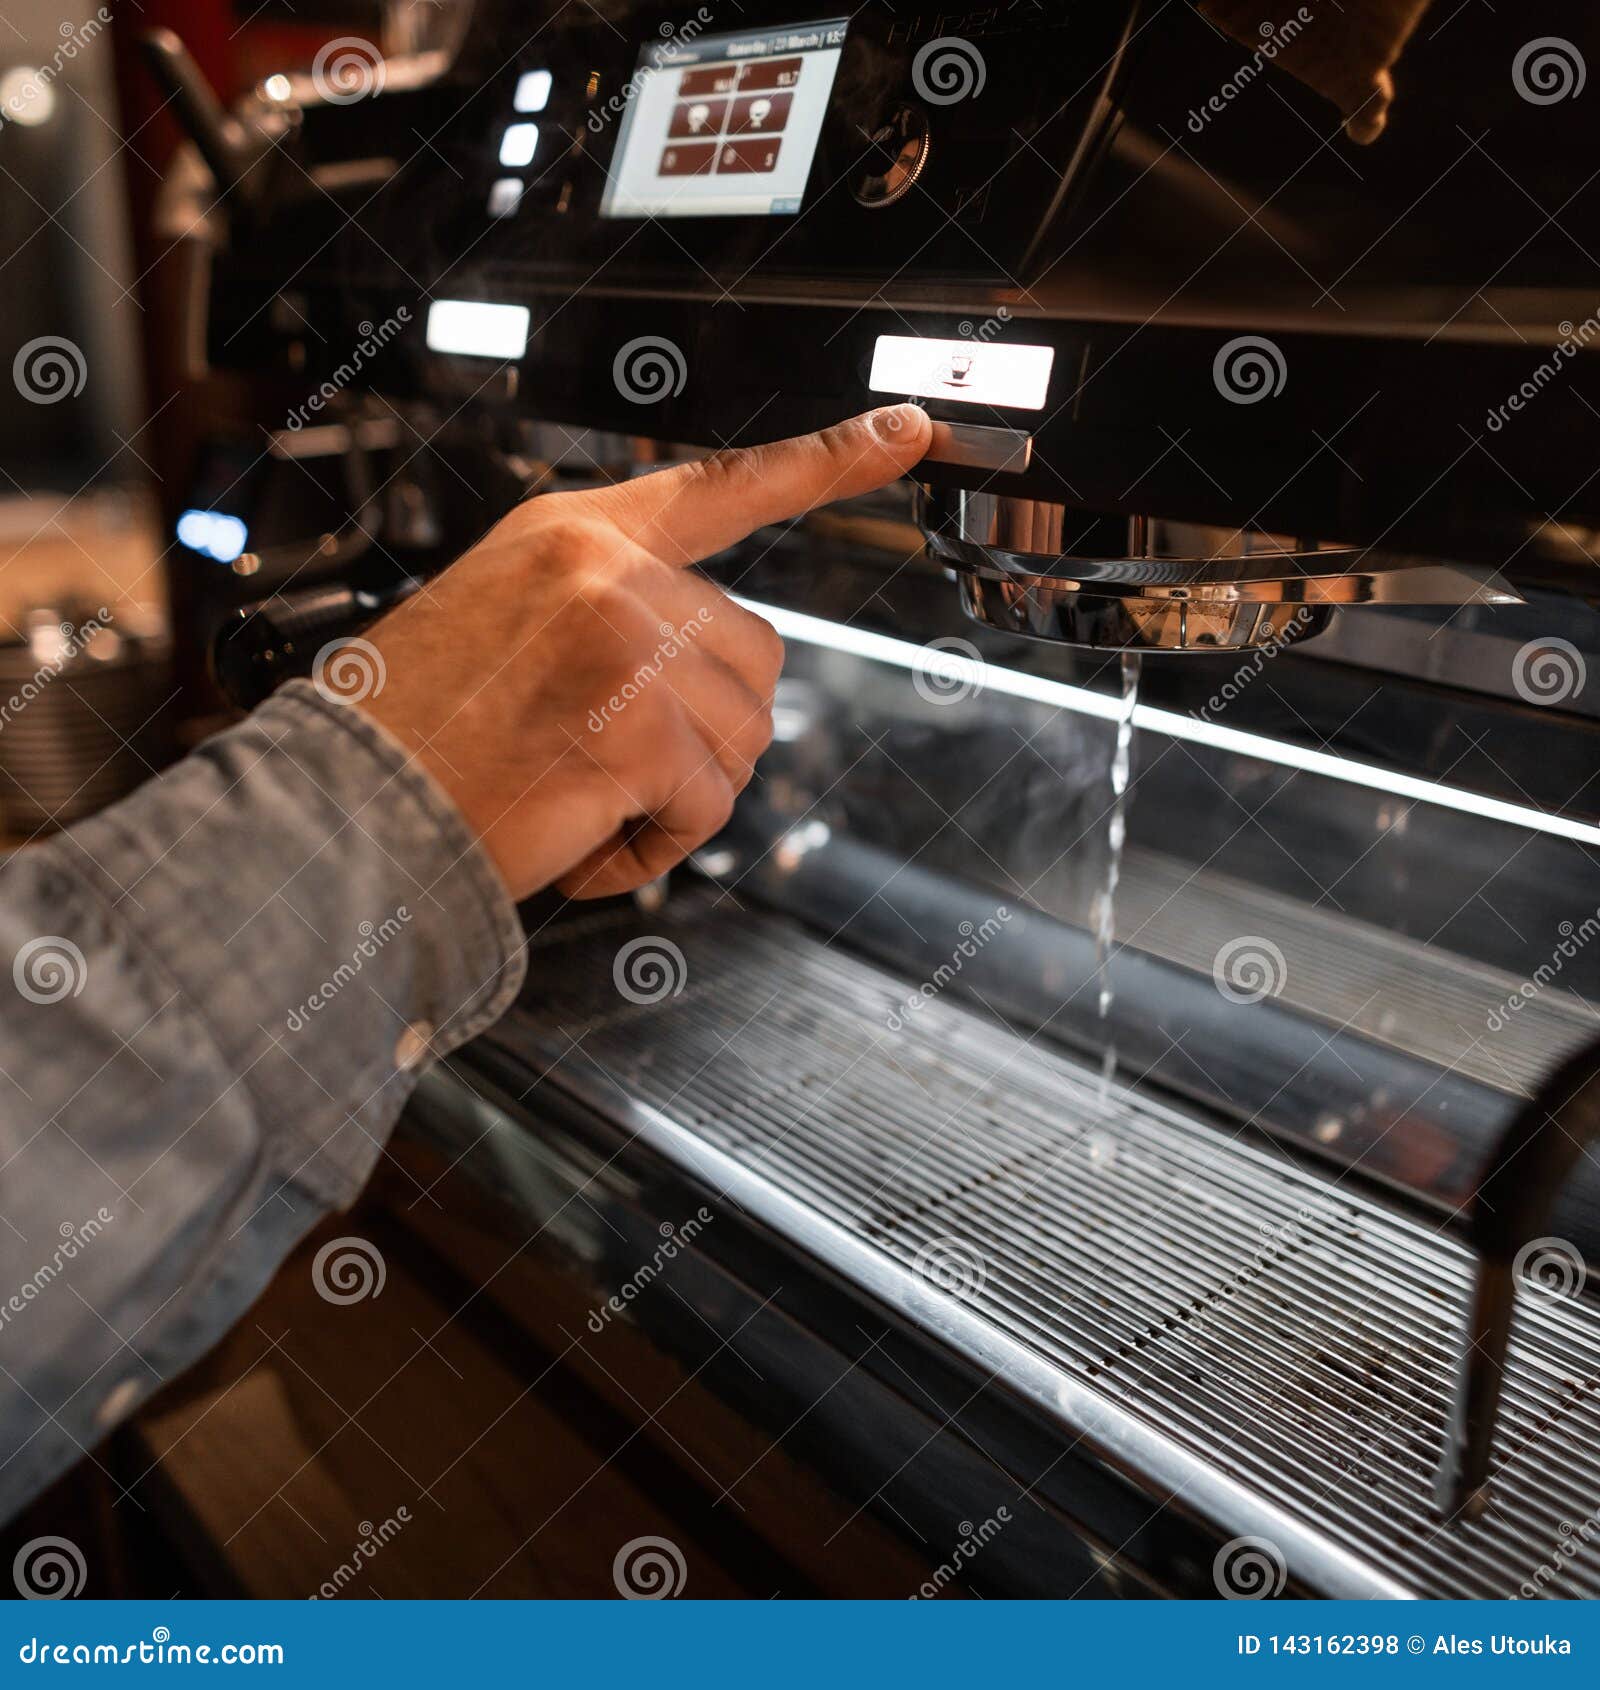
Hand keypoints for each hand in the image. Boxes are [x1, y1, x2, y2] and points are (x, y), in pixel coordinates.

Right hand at [356, 405, 930, 899]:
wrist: (343, 806)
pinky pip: (708, 805)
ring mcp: (625, 644)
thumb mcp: (509, 616)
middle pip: (756, 654)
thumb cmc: (418, 728)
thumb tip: (710, 667)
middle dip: (707, 729)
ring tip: (588, 797)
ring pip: (745, 735)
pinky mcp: (637, 728)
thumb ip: (614, 611)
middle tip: (618, 762)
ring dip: (682, 791)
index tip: (906, 432)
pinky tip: (587, 835)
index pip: (725, 487)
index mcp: (578, 535)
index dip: (827, 464)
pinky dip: (658, 844)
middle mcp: (608, 572)